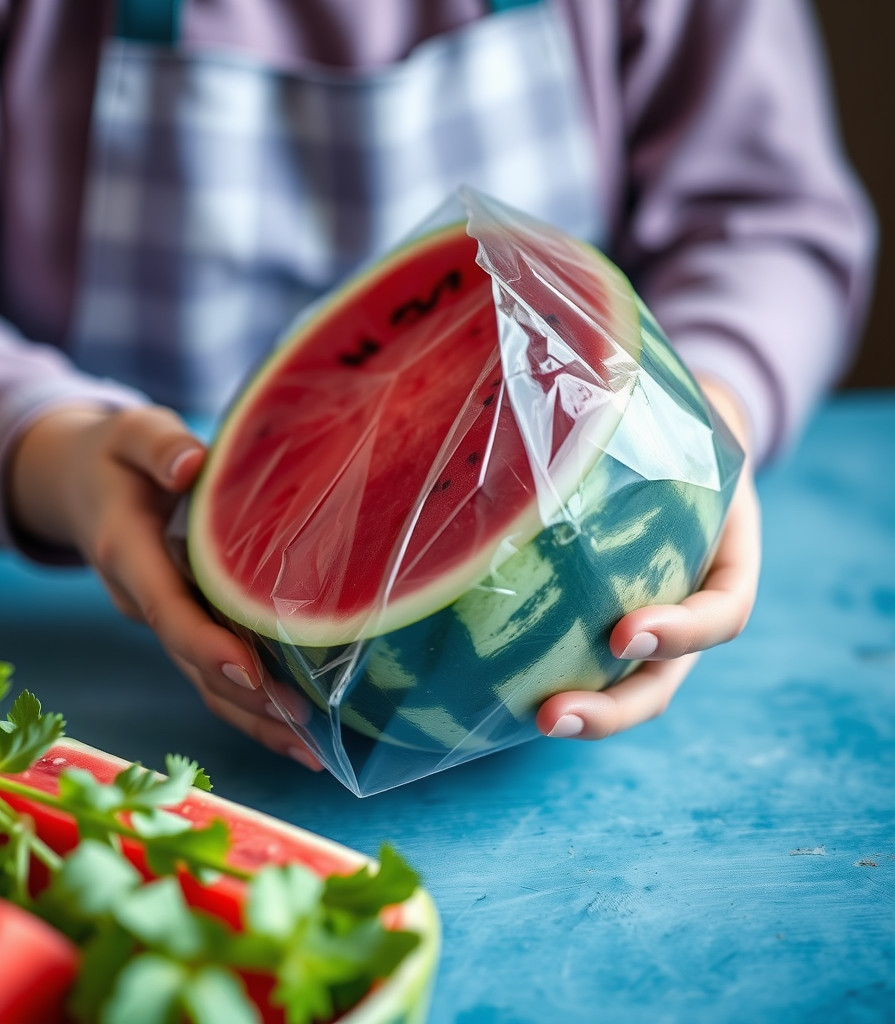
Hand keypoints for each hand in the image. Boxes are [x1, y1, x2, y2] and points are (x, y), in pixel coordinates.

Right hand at [7, 405, 322, 769]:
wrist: (82, 485)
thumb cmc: (117, 456)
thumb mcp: (130, 434)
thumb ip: (157, 445)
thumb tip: (190, 465)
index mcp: (128, 554)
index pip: (167, 608)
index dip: (204, 644)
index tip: (249, 674)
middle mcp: (143, 600)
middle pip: (191, 663)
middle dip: (246, 701)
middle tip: (306, 732)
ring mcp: (162, 620)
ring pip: (203, 682)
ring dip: (254, 720)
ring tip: (313, 751)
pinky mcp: (183, 624)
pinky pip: (213, 674)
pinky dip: (250, 706)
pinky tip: (293, 730)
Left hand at [534, 376, 761, 739]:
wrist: (675, 429)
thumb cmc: (674, 416)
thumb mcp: (680, 405)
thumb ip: (640, 398)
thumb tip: (566, 342)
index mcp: (725, 554)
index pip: (722, 610)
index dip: (683, 630)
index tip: (626, 630)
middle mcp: (687, 597)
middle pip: (665, 676)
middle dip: (616, 707)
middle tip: (554, 714)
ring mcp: (647, 616)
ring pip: (625, 686)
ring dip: (584, 712)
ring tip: (528, 718)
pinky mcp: (599, 618)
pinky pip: (581, 661)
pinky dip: (548, 677)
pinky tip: (495, 688)